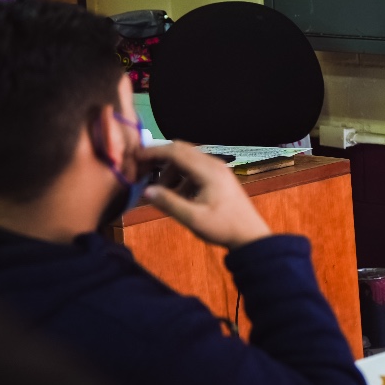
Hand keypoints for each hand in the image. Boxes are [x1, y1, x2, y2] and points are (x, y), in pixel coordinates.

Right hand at [140, 141, 272, 249]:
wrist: (250, 235)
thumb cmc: (223, 227)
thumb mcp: (193, 218)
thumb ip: (169, 203)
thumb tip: (146, 190)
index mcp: (208, 171)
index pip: (175, 152)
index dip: (153, 152)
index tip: (135, 158)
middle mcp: (213, 164)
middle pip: (181, 150)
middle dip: (159, 159)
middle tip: (142, 172)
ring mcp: (218, 169)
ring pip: (187, 159)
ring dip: (171, 170)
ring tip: (162, 191)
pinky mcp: (219, 176)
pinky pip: (195, 168)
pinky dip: (182, 176)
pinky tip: (178, 195)